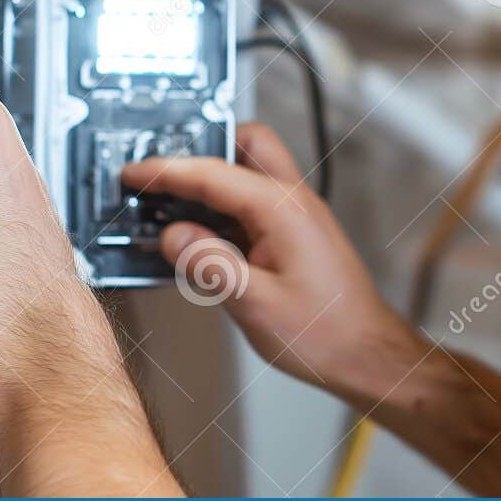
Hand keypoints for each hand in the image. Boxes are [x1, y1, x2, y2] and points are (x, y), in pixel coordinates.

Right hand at [121, 124, 427, 398]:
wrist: (367, 354)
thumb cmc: (327, 334)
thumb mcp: (256, 305)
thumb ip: (210, 265)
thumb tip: (173, 237)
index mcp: (283, 210)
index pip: (213, 174)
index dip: (166, 171)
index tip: (132, 174)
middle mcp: (294, 202)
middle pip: (245, 145)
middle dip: (202, 149)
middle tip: (161, 173)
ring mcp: (297, 216)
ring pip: (249, 173)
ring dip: (210, 185)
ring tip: (169, 210)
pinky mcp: (295, 235)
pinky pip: (252, 205)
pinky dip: (222, 212)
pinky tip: (199, 239)